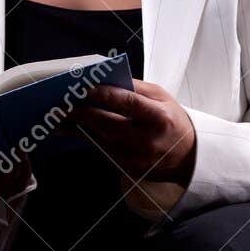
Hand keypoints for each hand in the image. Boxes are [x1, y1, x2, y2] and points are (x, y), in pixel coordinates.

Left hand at [69, 79, 195, 184]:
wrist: (188, 156)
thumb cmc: (172, 120)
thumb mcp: (161, 97)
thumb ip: (135, 88)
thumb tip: (105, 80)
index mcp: (159, 117)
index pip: (127, 103)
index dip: (102, 94)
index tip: (82, 88)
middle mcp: (148, 140)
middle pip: (108, 124)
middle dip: (82, 113)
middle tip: (61, 105)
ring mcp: (138, 158)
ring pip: (102, 140)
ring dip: (80, 127)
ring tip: (62, 116)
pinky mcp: (130, 169)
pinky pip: (105, 151)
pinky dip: (91, 138)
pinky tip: (77, 129)